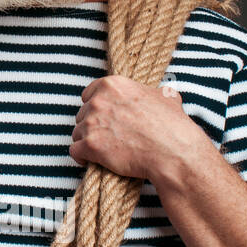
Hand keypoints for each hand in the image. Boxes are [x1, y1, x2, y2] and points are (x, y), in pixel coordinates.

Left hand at [68, 75, 201, 180]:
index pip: (89, 94)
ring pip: (77, 132)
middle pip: (83, 114)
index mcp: (113, 85)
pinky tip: (89, 160)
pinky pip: (74, 151)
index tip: (102, 116)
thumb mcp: (165, 96)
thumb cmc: (171, 125)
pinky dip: (80, 156)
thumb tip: (159, 93)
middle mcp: (99, 101)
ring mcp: (92, 123)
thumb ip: (152, 92)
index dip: (95, 106)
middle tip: (106, 136)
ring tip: (100, 150)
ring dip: (86, 141)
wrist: (172, 151)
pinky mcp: (90, 145)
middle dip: (92, 125)